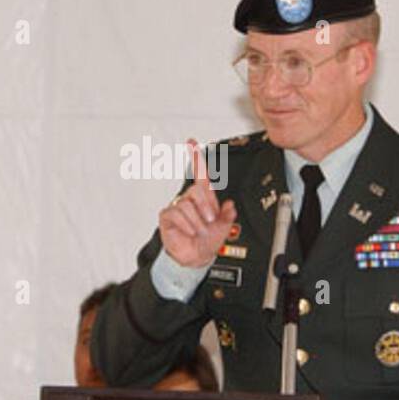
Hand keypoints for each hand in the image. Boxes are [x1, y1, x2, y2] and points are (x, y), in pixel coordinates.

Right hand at [158, 139, 236, 268]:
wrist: (195, 257)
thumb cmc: (208, 241)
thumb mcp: (224, 228)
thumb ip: (228, 216)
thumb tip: (230, 206)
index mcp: (204, 197)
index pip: (199, 173)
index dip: (195, 157)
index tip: (192, 142)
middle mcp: (190, 199)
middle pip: (197, 190)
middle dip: (205, 207)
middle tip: (209, 220)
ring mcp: (178, 207)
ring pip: (187, 205)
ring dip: (196, 221)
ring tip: (198, 230)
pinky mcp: (167, 216)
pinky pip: (177, 213)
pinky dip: (187, 225)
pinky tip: (189, 231)